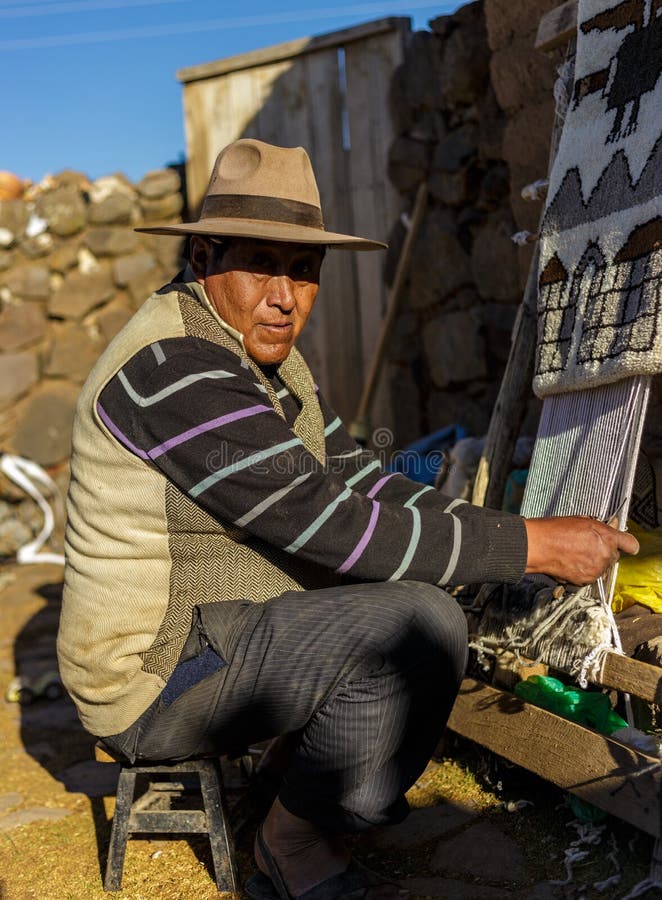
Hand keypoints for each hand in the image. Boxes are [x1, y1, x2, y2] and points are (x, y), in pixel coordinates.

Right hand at [524, 516, 638, 584]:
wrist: (538, 546)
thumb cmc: (555, 530)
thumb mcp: (582, 520)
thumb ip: (600, 528)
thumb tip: (608, 527)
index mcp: (608, 537)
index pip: (631, 545)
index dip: (626, 544)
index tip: (620, 544)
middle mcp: (605, 555)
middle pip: (614, 556)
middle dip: (603, 552)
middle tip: (586, 546)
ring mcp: (596, 569)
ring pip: (602, 567)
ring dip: (593, 563)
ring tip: (575, 554)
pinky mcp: (586, 580)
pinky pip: (590, 576)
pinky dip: (583, 571)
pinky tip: (570, 562)